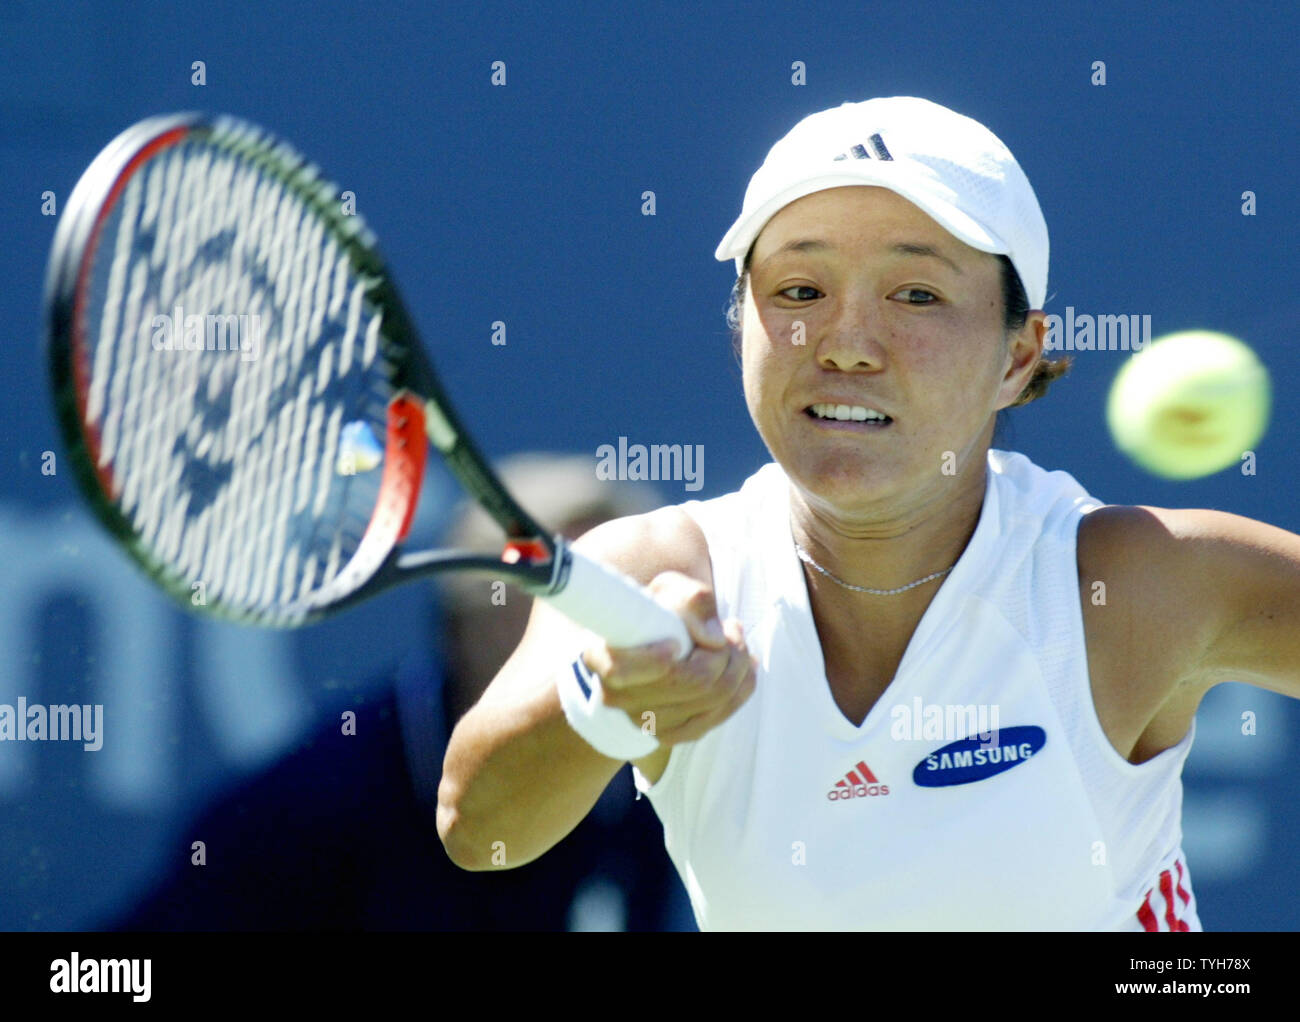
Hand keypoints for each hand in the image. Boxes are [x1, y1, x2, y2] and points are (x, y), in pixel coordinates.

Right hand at [581, 572, 756, 745]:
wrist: (646, 646)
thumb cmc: (654, 614)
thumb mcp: (668, 591)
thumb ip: (691, 600)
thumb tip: (714, 638)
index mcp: (601, 656)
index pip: (621, 670)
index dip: (654, 659)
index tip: (675, 642)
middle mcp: (617, 697)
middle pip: (691, 682)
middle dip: (725, 652)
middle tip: (731, 628)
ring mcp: (643, 722)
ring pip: (712, 701)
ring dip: (738, 667)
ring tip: (736, 641)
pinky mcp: (670, 735)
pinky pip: (718, 716)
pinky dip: (741, 689)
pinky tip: (745, 668)